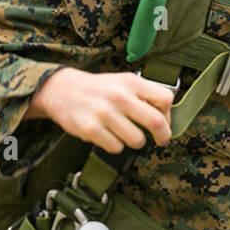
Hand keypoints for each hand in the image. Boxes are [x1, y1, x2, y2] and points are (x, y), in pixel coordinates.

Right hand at [26, 67, 172, 153]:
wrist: (61, 90)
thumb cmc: (98, 89)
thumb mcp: (123, 82)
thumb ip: (144, 95)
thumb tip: (166, 118)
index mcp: (131, 82)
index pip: (165, 99)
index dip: (168, 114)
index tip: (164, 121)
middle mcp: (119, 96)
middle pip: (156, 122)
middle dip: (163, 136)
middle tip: (161, 140)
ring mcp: (105, 114)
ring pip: (137, 140)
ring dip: (136, 141)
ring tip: (126, 133)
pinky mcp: (91, 129)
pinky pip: (117, 148)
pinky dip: (116, 146)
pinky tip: (109, 135)